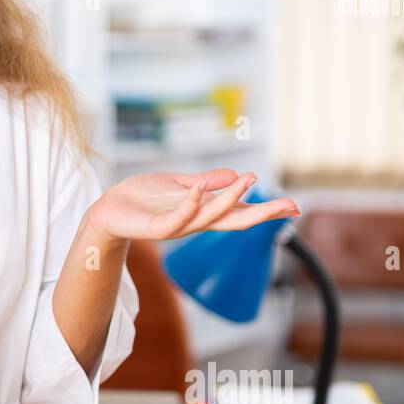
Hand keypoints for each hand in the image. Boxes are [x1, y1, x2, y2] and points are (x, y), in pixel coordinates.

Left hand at [85, 168, 299, 244]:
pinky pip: (178, 218)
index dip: (266, 211)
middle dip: (263, 214)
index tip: (294, 207)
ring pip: (211, 217)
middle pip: (236, 221)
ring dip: (231, 199)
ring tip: (249, 179)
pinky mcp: (157, 228)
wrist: (108, 210)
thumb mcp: (178, 183)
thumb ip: (205, 181)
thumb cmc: (142, 197)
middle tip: (290, 206)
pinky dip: (190, 204)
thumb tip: (235, 175)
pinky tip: (200, 189)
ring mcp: (178, 226)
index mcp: (203, 212)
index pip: (241, 212)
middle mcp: (195, 222)